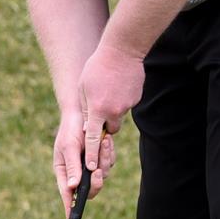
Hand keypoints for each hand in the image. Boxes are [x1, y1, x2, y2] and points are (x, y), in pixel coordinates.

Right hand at [53, 113, 116, 212]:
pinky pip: (109, 163)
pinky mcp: (100, 158)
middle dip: (96, 181)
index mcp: (64, 171)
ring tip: (103, 142)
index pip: (67, 193)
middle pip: (90, 189)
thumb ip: (72, 167)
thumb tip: (72, 187)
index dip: (70, 206)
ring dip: (104, 159)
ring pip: (102, 174)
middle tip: (97, 171)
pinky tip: (106, 140)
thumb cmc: (70, 129)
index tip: (71, 218)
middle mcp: (77, 172)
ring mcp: (89, 165)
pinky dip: (109, 153)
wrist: (82, 111)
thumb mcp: (69, 147)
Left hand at [77, 42, 144, 172]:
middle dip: (105, 125)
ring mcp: (127, 105)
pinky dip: (122, 98)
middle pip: (110, 129)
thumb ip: (86, 109)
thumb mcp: (84, 87)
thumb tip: (88, 127)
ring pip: (119, 115)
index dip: (91, 154)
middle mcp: (113, 110)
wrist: (122, 49)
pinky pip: (127, 104)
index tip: (90, 168)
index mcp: (97, 109)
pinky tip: (119, 83)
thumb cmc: (97, 67)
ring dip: (113, 108)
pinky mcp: (136, 98)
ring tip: (109, 89)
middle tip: (100, 109)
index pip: (93, 138)